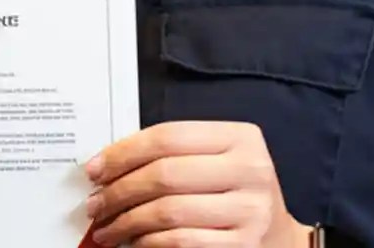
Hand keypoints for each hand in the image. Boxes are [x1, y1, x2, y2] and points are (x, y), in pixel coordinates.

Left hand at [84, 122, 311, 247]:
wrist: (278, 238)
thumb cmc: (232, 193)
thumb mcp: (215, 161)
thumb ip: (172, 155)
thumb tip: (107, 166)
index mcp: (240, 137)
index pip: (168, 137)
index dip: (123, 153)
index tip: (95, 169)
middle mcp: (250, 169)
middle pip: (164, 174)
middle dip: (119, 191)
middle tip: (95, 203)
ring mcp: (250, 210)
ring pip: (168, 211)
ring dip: (126, 222)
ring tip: (106, 227)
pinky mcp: (242, 245)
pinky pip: (179, 241)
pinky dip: (147, 243)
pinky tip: (133, 243)